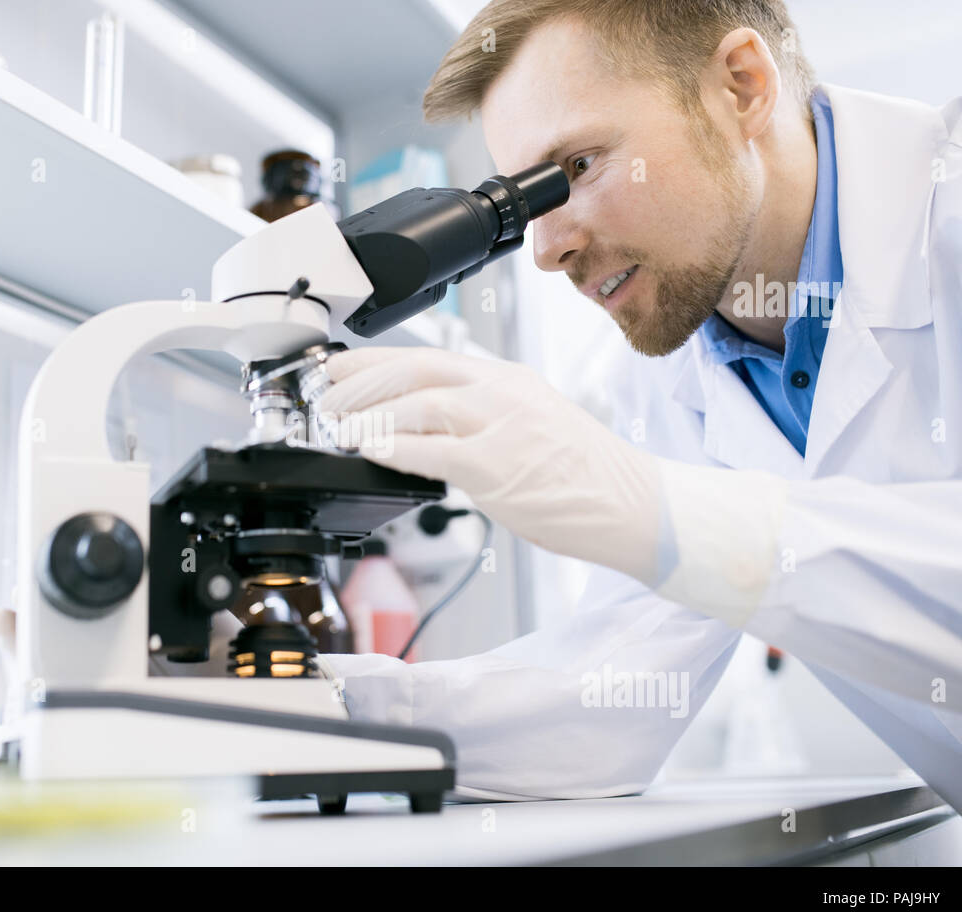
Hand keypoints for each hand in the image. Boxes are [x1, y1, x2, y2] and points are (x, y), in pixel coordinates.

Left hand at [317, 347, 667, 585]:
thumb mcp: (531, 425)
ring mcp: (501, 425)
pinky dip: (392, 447)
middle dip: (361, 380)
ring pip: (417, 404)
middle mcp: (503, 391)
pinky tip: (367, 449)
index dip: (376, 361)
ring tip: (337, 424)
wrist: (636, 504)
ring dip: (367, 414)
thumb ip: (480, 421)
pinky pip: (430, 451)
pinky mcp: (497, 466)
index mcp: (509, 379)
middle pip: (415, 370)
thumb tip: (425, 429)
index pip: (430, 357)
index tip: (343, 367)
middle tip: (326, 392)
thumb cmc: (585, 475)